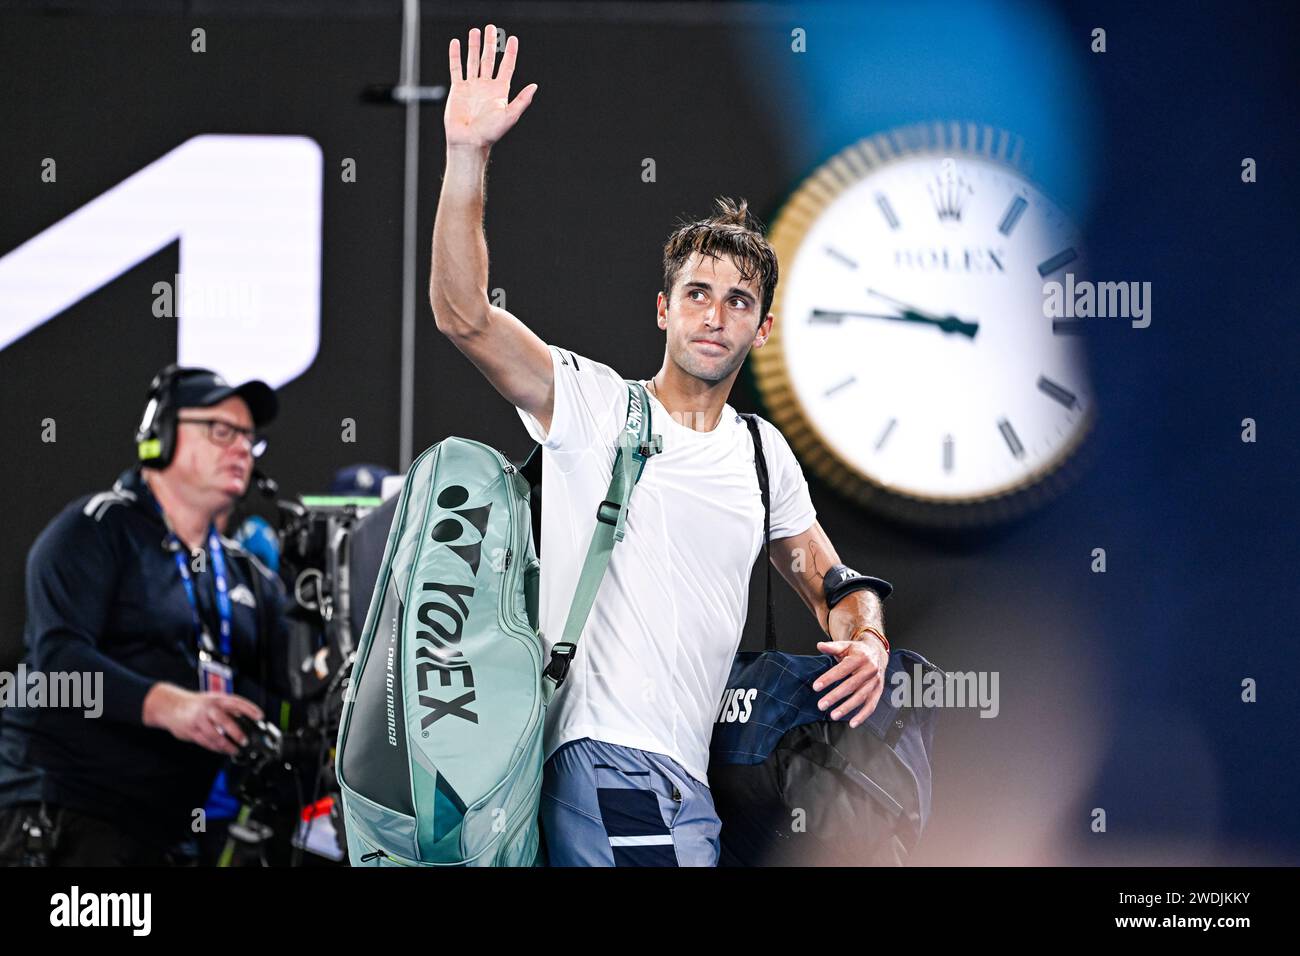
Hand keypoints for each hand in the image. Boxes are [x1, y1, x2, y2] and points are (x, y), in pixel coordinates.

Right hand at [143, 683, 263, 755]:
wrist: (170, 706)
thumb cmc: (197, 704)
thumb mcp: (213, 700)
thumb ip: (227, 708)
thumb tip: (247, 716)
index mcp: (217, 699)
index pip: (236, 702)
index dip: (250, 709)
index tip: (260, 716)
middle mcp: (208, 708)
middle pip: (224, 720)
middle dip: (236, 732)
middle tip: (245, 741)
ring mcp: (198, 720)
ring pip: (214, 735)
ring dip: (226, 745)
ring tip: (235, 750)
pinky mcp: (191, 731)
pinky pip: (205, 742)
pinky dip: (216, 748)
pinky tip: (223, 750)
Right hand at [446, 24, 537, 148]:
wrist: (469, 141)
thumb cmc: (490, 133)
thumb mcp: (510, 115)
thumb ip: (522, 100)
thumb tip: (535, 86)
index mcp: (500, 91)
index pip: (507, 67)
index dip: (510, 53)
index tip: (513, 39)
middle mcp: (486, 87)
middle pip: (489, 59)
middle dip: (490, 43)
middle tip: (490, 28)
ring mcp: (472, 87)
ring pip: (473, 61)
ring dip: (474, 46)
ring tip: (475, 31)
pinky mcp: (458, 89)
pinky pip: (456, 68)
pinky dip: (456, 56)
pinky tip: (456, 43)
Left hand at [813, 634, 888, 728]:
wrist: (877, 653)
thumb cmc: (857, 651)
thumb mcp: (846, 646)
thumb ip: (832, 647)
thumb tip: (819, 646)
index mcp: (860, 658)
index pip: (842, 669)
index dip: (829, 678)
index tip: (816, 687)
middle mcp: (869, 670)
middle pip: (851, 685)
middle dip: (835, 696)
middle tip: (821, 705)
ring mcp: (875, 682)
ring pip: (861, 697)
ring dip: (847, 708)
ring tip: (833, 715)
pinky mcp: (878, 691)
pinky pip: (871, 705)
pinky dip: (863, 716)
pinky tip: (852, 723)